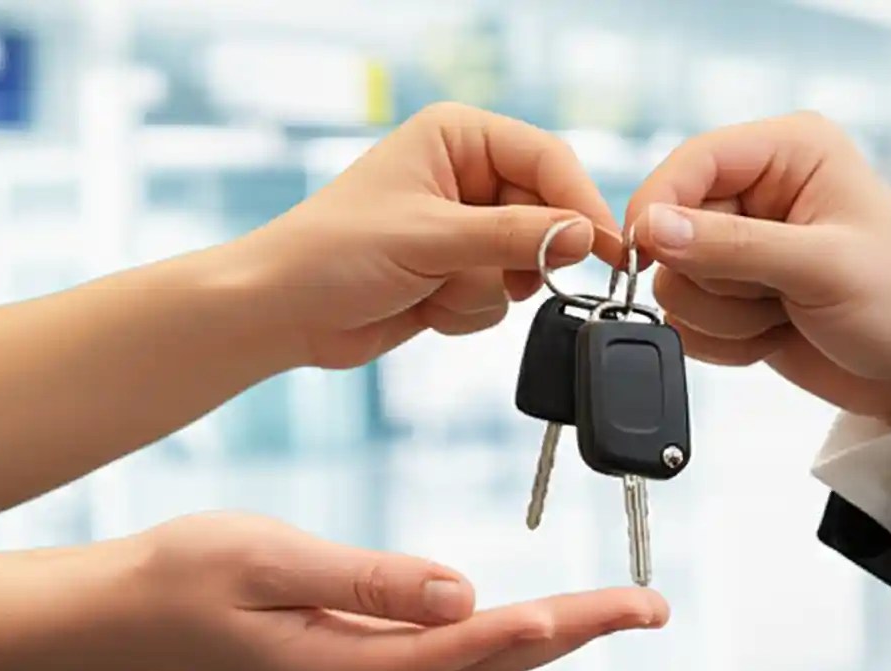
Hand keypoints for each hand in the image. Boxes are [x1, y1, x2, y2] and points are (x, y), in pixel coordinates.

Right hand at [123, 512, 667, 670]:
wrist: (132, 608)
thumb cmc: (191, 576)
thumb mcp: (274, 561)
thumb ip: (369, 579)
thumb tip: (461, 592)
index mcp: (352, 666)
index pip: (471, 646)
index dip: (547, 627)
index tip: (614, 609)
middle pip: (493, 658)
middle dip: (576, 632)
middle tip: (650, 607)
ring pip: (478, 656)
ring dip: (550, 632)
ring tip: (617, 611)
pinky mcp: (360, 654)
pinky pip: (448, 647)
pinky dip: (503, 630)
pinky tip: (533, 620)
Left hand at [220, 101, 621, 369]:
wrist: (282, 314)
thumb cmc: (332, 253)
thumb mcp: (430, 238)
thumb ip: (513, 236)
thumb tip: (584, 236)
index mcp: (458, 137)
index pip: (547, 158)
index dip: (580, 203)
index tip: (608, 249)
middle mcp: (466, 175)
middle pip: (546, 215)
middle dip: (520, 257)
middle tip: (493, 274)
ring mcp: (464, 228)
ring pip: (525, 265)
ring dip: (483, 289)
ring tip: (432, 286)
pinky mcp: (458, 272)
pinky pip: (501, 297)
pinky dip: (468, 310)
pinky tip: (425, 304)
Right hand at [626, 112, 890, 426]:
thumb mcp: (823, 267)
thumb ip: (732, 247)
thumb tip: (653, 227)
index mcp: (788, 152)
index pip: (691, 162)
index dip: (659, 205)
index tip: (647, 255)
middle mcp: (758, 192)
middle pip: (672, 230)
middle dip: (717, 279)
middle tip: (776, 294)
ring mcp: (741, 246)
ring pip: (674, 282)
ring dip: (726, 315)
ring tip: (784, 313)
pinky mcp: (732, 294)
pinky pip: (685, 320)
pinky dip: (726, 340)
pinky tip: (774, 332)